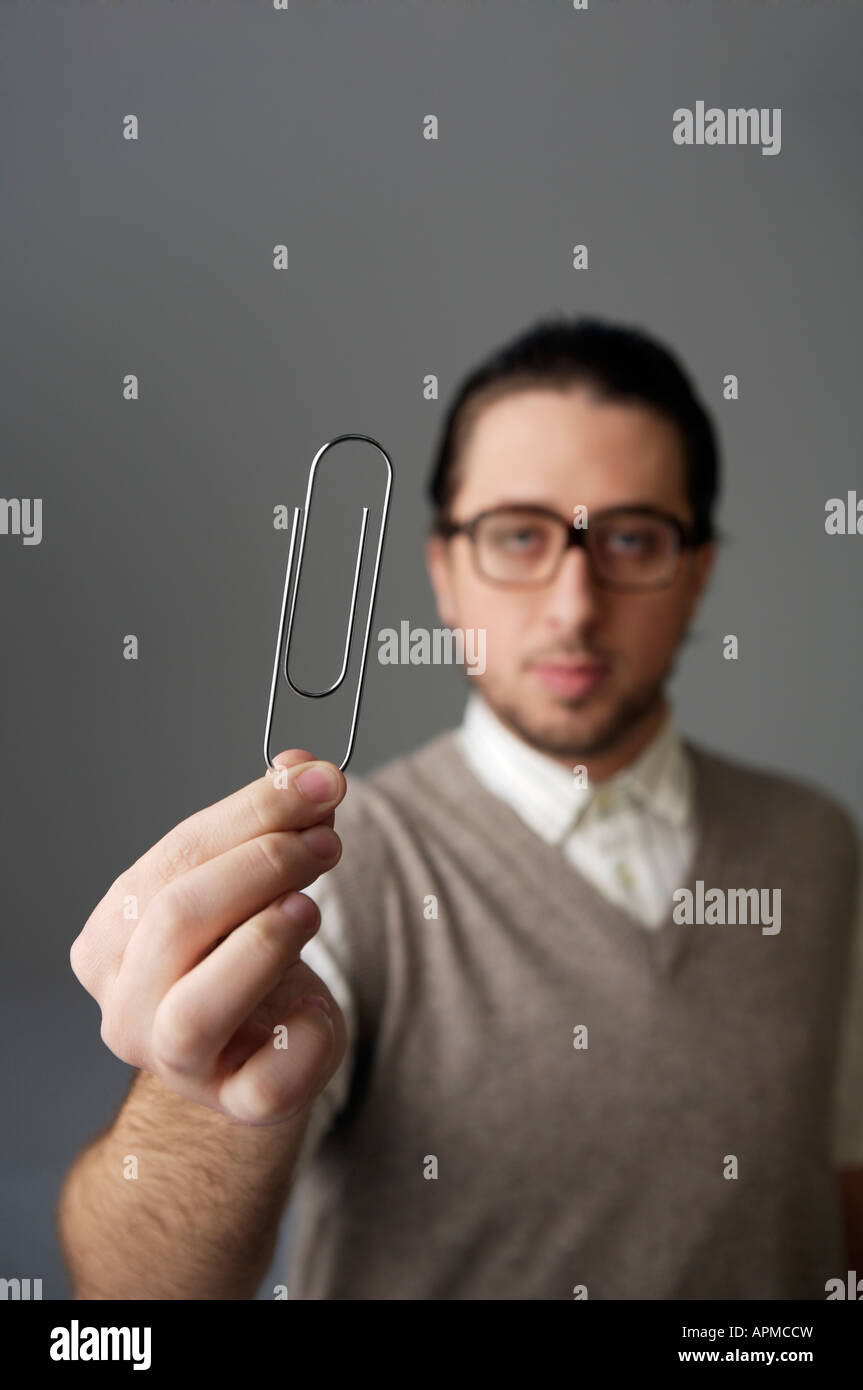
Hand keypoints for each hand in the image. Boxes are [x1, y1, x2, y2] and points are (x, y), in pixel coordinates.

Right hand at [70, 750, 347, 1123]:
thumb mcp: (254, 882)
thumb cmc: (244, 955)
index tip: (319, 780)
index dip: (251, 812)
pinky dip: (305, 1030)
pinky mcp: (238, 1104)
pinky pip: (268, 1075)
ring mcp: (176, 1065)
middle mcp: (125, 1007)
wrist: (257, 1049)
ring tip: (310, 905)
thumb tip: (304, 766)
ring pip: (196, 1009)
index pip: (169, 861)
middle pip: (175, 921)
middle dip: (262, 865)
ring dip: (263, 942)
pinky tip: (317, 1000)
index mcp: (109, 941)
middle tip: (326, 841)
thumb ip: (274, 823)